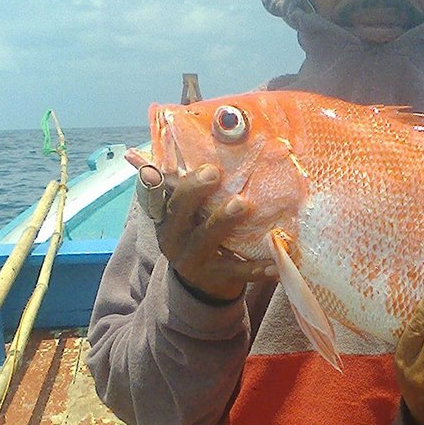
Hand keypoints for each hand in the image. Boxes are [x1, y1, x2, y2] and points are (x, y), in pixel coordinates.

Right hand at [139, 163, 276, 301]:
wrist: (201, 284)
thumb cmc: (198, 233)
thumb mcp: (187, 213)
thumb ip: (185, 184)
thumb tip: (169, 141)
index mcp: (165, 216)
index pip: (152, 196)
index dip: (149, 184)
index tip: (151, 170)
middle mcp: (173, 237)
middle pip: (179, 211)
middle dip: (195, 191)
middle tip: (213, 173)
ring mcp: (192, 259)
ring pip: (205, 238)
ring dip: (223, 220)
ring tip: (242, 204)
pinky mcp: (214, 277)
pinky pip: (237, 271)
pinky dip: (256, 268)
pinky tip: (274, 263)